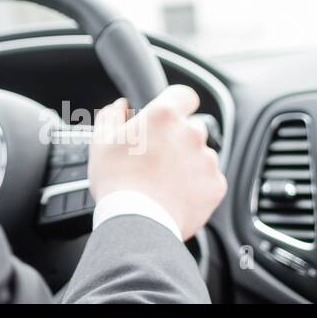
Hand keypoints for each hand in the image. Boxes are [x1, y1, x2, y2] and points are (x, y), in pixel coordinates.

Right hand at [88, 85, 227, 240]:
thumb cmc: (117, 181)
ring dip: (188, 161)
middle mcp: (190, 133)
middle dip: (178, 137)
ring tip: (165, 179)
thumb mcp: (101, 142)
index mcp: (163, 116)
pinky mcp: (216, 185)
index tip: (168, 114)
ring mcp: (206, 160)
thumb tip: (119, 106)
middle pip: (192, 126)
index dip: (176, 102)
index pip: (184, 95)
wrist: (137, 222)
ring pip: (201, 153)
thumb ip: (111, 116)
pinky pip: (210, 178)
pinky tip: (176, 193)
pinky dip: (197, 184)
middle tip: (158, 155)